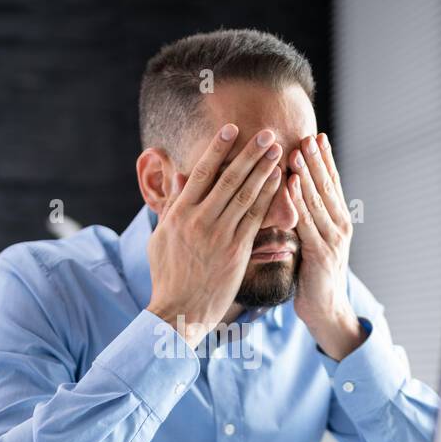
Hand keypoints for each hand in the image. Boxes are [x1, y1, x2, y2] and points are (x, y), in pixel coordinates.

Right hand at [146, 124, 282, 345]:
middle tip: (267, 133)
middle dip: (250, 153)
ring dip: (264, 170)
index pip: (200, 173)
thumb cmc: (168, 276)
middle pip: (229, 179)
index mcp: (179, 215)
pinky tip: (279, 182)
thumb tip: (178, 175)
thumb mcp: (161, 237)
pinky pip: (256, 218)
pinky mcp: (237, 252)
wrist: (180, 312)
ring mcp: (220, 236)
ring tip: (277, 150)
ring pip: (246, 195)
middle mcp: (200, 221)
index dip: (217, 149)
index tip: (231, 129)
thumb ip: (172, 205)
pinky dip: (269, 197)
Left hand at [288, 133, 364, 360]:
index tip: (318, 136)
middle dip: (318, 159)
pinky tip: (291, 185)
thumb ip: (307, 219)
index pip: (332, 183)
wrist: (326, 310)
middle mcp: (340, 226)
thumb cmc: (313, 277)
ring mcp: (333, 239)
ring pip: (319, 200)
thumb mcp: (313, 242)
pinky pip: (307, 222)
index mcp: (338, 221)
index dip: (325, 159)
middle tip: (308, 134)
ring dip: (308, 174)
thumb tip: (293, 196)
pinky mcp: (321, 254)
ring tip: (298, 151)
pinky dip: (299, 201)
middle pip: (327, 186)